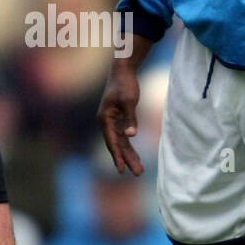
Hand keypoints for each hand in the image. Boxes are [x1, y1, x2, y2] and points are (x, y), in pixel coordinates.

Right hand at [97, 60, 143, 175]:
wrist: (123, 71)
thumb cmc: (124, 84)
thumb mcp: (129, 100)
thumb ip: (130, 119)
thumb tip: (131, 136)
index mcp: (105, 119)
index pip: (112, 142)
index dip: (117, 156)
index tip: (122, 170)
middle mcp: (106, 123)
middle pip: (117, 145)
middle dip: (127, 160)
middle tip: (138, 173)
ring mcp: (112, 123)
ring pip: (121, 143)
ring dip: (130, 156)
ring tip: (140, 170)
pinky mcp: (119, 120)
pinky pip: (124, 138)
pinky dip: (130, 147)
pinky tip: (136, 157)